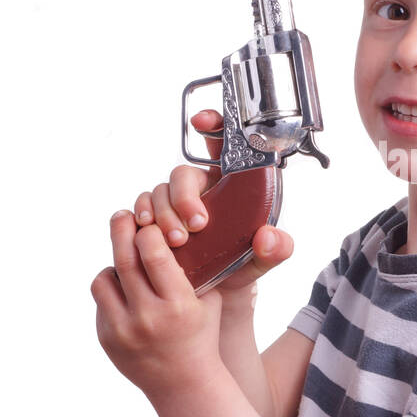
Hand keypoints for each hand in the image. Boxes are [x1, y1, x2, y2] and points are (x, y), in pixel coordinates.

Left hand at [91, 209, 223, 405]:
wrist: (184, 384)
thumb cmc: (200, 333)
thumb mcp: (207, 300)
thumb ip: (192, 268)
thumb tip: (173, 226)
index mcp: (177, 304)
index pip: (154, 253)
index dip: (149, 231)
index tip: (150, 223)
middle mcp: (147, 317)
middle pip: (124, 259)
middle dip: (121, 230)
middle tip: (122, 215)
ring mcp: (123, 330)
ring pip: (104, 279)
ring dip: (114, 265)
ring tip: (126, 263)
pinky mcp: (106, 338)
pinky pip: (101, 300)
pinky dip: (112, 290)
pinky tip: (125, 290)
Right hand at [133, 109, 294, 301]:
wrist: (214, 295)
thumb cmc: (240, 268)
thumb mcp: (262, 260)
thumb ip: (276, 249)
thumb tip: (269, 238)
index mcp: (231, 185)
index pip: (222, 145)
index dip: (213, 126)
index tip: (202, 122)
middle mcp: (200, 188)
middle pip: (183, 174)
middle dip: (185, 196)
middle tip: (197, 224)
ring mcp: (173, 202)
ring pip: (160, 191)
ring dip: (165, 213)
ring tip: (178, 241)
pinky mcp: (153, 219)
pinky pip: (141, 207)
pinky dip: (142, 217)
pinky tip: (148, 231)